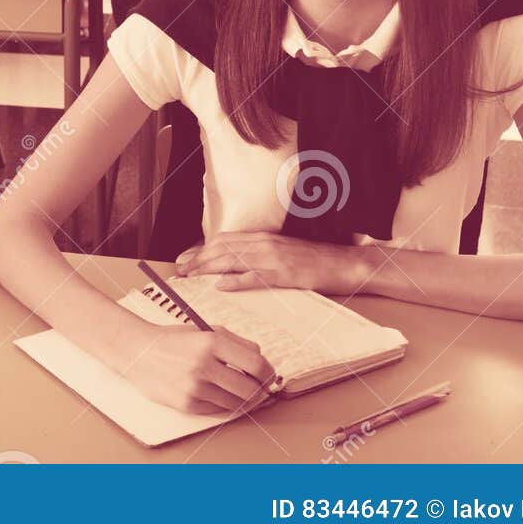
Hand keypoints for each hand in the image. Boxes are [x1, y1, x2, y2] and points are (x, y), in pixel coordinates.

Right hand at [112, 323, 276, 414]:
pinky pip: (217, 409)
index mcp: (211, 342)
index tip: (269, 376)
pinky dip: (222, 403)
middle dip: (259, 390)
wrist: (138, 351)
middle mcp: (204, 365)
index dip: (269, 373)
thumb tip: (263, 363)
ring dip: (242, 399)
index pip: (256, 363)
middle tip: (260, 389)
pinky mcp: (186, 404)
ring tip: (238, 390)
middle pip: (250, 388)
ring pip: (235, 402)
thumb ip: (236, 343)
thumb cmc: (174, 340)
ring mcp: (194, 387)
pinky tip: (217, 393)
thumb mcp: (205, 331)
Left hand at [176, 232, 372, 295]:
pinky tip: (220, 285)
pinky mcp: (284, 274)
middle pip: (222, 249)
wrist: (342, 263)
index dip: (200, 249)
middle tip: (180, 270)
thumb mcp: (281, 251)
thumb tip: (232, 265)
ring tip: (190, 277)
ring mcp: (273, 258)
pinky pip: (255, 276)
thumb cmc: (312, 260)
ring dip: (207, 269)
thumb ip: (258, 254)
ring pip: (232, 260)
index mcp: (262, 238)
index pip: (223, 240)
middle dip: (197, 259)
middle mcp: (264, 244)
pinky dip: (236, 280)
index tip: (184, 258)